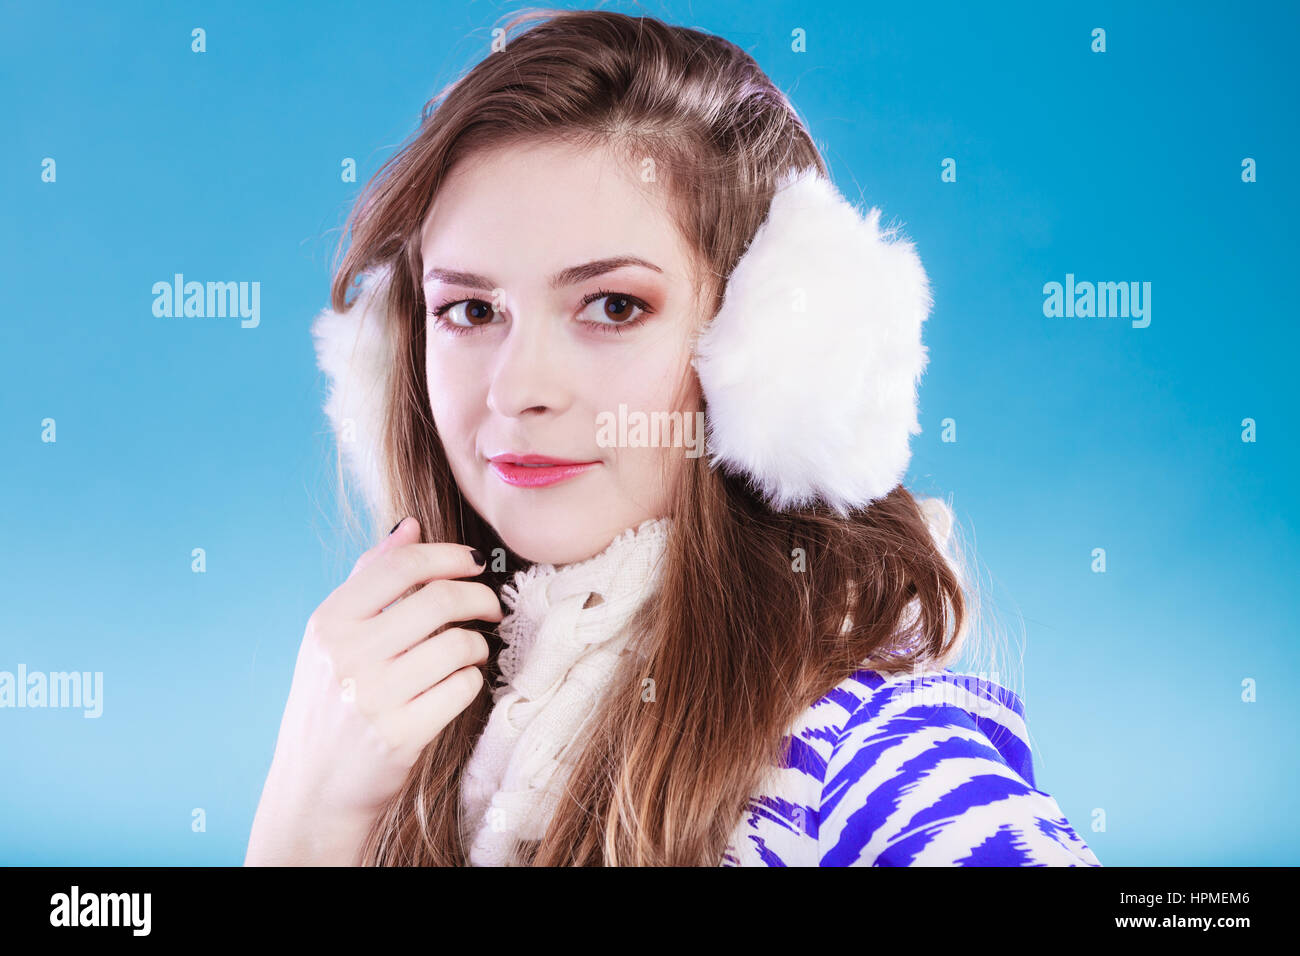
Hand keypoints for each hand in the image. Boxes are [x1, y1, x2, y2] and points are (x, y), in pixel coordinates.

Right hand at [245, 517, 501, 864]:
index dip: (449, 556)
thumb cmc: (330, 702)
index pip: (401, 566)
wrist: (313, 789)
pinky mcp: (400, 735)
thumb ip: (371, 578)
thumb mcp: (333, 637)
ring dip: (477, 645)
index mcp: (329, 622)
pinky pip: (462, 688)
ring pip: (458, 644)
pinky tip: (460, 684)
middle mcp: (347, 655)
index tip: (475, 563)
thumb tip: (410, 524)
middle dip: (479, 597)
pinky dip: (472, 680)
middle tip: (490, 607)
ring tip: (471, 652)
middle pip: (439, 599)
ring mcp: (372, 697)